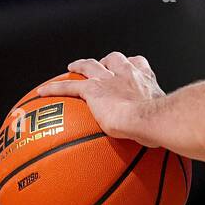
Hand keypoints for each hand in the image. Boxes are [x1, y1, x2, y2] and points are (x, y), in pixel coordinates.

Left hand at [37, 53, 165, 142]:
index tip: (127, 68)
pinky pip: (69, 86)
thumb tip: (160, 146)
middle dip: (106, 60)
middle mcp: (128, 74)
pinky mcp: (93, 89)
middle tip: (100, 66)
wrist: (149, 119)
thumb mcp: (162, 123)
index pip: (139, 65)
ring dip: (80, 65)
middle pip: (115, 58)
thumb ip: (157, 127)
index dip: (131, 64)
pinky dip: (54, 88)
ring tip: (72, 67)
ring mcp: (109, 79)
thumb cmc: (160, 125)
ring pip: (90, 65)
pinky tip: (42, 92)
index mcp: (146, 81)